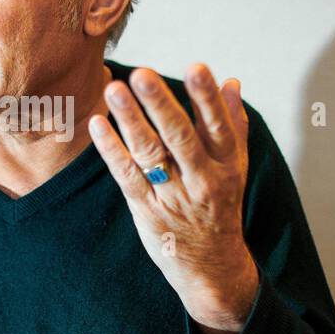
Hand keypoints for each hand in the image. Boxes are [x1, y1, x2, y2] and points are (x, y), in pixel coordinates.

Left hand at [88, 62, 258, 333]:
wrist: (212, 266)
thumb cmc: (221, 206)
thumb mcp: (236, 168)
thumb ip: (232, 124)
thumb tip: (231, 81)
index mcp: (227, 165)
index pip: (218, 126)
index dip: (207, 98)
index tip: (197, 67)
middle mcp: (202, 181)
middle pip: (180, 138)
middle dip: (161, 104)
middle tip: (142, 74)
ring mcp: (173, 197)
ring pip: (150, 155)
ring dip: (130, 120)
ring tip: (114, 89)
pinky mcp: (147, 210)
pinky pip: (127, 177)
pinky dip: (112, 150)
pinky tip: (98, 124)